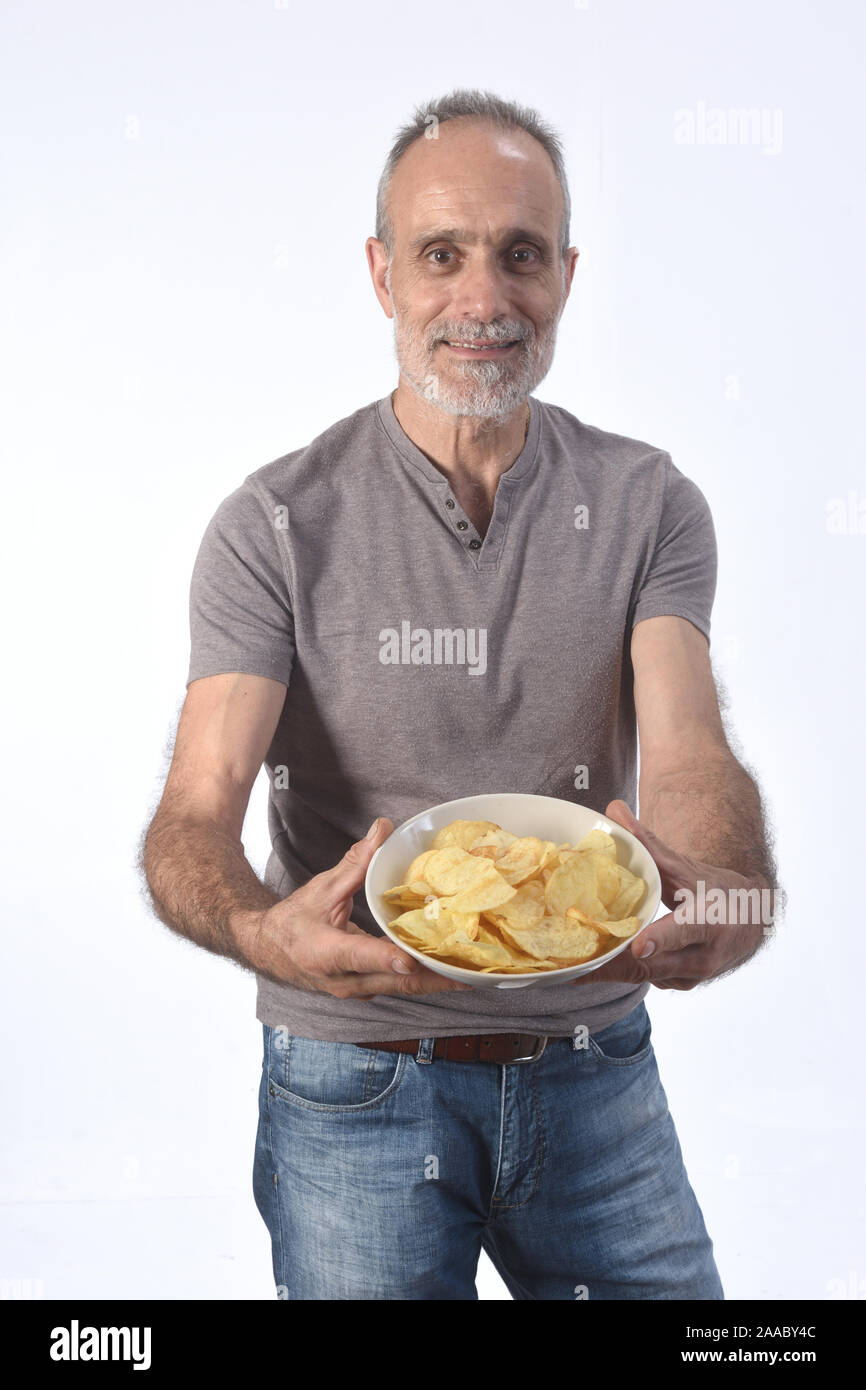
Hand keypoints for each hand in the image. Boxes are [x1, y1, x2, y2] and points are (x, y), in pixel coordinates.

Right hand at [248, 817, 473, 999]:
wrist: (269, 951)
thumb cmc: (293, 921)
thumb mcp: (321, 889)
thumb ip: (355, 863)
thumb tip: (382, 829)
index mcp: (326, 952)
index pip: (360, 955)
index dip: (386, 957)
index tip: (410, 957)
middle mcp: (344, 979)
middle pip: (395, 980)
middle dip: (434, 977)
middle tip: (470, 971)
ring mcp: (357, 989)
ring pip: (402, 988)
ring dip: (436, 981)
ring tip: (473, 972)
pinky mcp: (366, 989)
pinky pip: (399, 985)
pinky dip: (424, 978)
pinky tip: (450, 968)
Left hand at [572, 800, 771, 990]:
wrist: (752, 923)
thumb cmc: (715, 889)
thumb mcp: (684, 866)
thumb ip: (647, 842)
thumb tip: (613, 808)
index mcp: (709, 919)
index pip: (683, 931)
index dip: (660, 939)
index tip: (637, 945)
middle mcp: (705, 953)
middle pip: (655, 962)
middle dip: (613, 963)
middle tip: (574, 961)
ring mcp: (695, 974)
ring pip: (646, 975)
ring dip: (610, 972)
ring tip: (571, 967)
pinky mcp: (683, 984)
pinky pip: (646, 980)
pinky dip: (620, 974)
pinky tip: (591, 967)